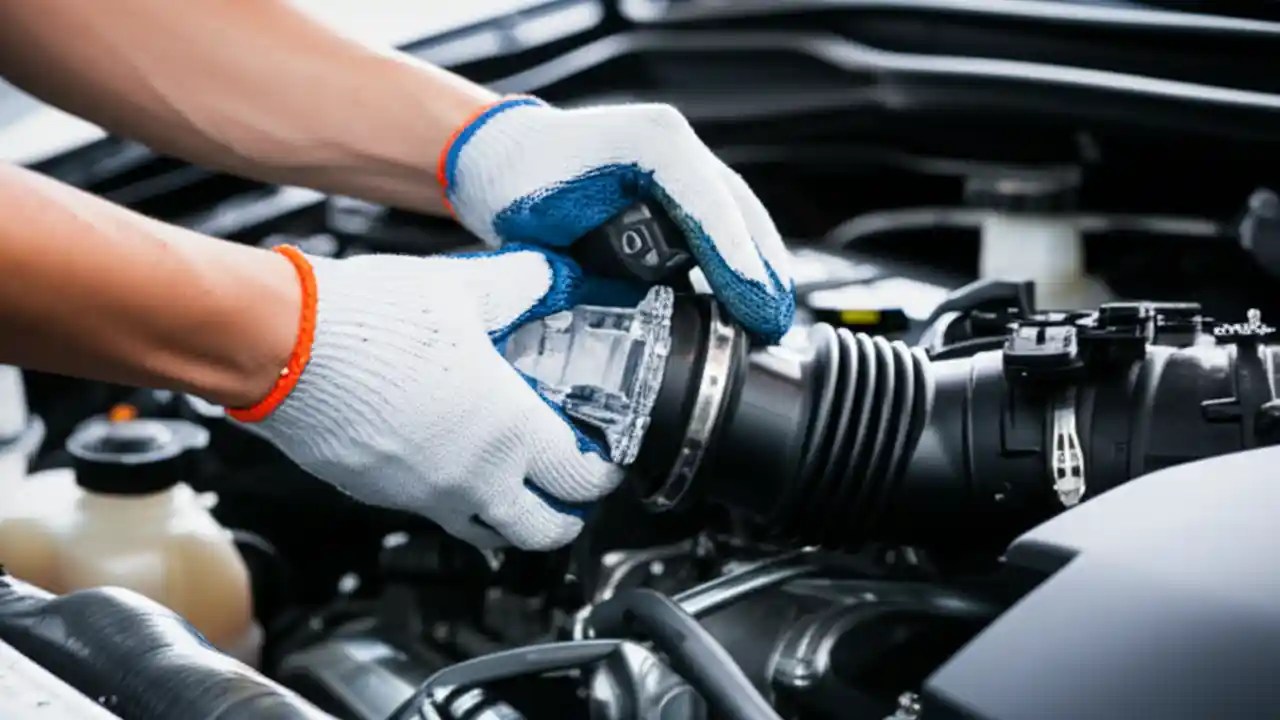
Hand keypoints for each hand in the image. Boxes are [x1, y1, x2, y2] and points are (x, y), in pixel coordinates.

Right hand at [231, 245, 621, 549]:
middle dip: (567, 515)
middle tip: (570, 489)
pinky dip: (456, 502)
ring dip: (512, 520)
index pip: (581, 477)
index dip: (603, 472)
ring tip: (517, 487)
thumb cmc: (368, 320)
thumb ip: (521, 283)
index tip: (604, 459)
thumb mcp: (463, 288)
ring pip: (488, 535)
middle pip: (543, 531)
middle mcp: (474, 476)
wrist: (284, 344)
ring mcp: (425, 494)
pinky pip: (434, 514)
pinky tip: (451, 462)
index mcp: (508, 429)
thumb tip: (553, 274)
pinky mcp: (382, 495)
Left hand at [439, 97, 795, 341]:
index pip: (712, 206)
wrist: (501, 155)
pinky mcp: (674, 181)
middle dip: (762, 270)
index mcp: (652, 142)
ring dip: (757, 265)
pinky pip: (717, 219)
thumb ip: (592, 268)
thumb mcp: (547, 226)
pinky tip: (742, 294)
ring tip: (769, 315)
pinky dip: (734, 256)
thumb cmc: (516, 179)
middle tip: (774, 323)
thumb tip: (635, 323)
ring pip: (736, 215)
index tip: (756, 306)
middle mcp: (674, 144)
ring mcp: (678, 160)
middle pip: (739, 211)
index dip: (738, 261)